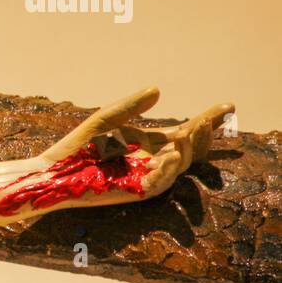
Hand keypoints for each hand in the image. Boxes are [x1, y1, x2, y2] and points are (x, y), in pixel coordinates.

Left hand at [42, 86, 233, 204]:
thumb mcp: (106, 119)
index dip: (209, 119)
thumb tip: (158, 89)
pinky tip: (168, 156)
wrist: (54, 171)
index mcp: (150, 142)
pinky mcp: (135, 192)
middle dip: (203, 135)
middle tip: (205, 122)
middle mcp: (153, 160)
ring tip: (186, 133)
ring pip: (179, 166)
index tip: (228, 105)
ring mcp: (146, 177)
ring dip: (187, 150)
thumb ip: (131, 106)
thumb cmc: (78, 146)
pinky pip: (159, 184)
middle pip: (191, 149)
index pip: (187, 131)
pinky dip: (167, 170)